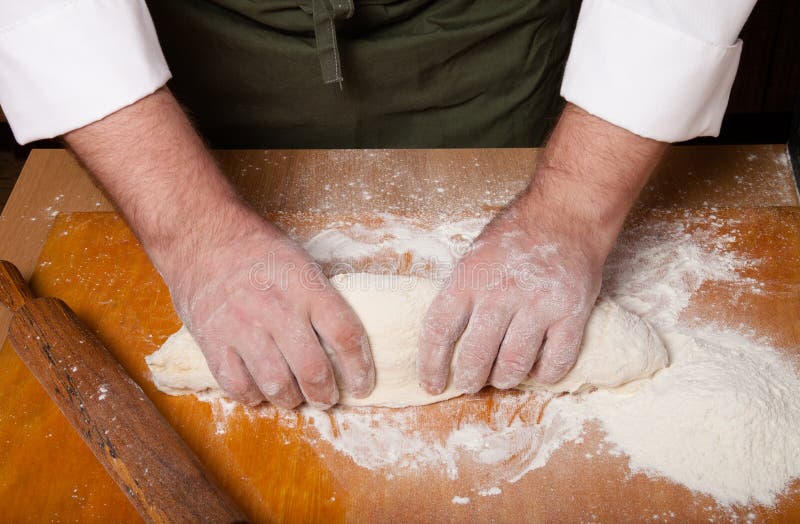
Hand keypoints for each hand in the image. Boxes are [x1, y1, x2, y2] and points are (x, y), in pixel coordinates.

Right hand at [165, 220, 374, 407]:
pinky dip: (253, 396)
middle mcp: (277, 309)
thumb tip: (344, 343)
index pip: (345, 335)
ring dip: (291, 399)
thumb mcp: (300, 263)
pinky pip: (238, 386)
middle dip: (325, 394)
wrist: (201, 236)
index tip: (363, 385)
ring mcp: (243, 328)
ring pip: (277, 385)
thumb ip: (321, 300)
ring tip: (294, 396)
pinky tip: (260, 391)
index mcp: (306, 287)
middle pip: (313, 369)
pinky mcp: (213, 342)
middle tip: (327, 398)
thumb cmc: (258, 251)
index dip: (359, 368)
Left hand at [417, 193, 604, 392]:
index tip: (430, 384)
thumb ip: (462, 292)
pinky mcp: (571, 312)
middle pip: (475, 355)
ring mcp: (538, 304)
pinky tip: (537, 372)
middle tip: (469, 384)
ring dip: (504, 379)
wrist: (566, 213)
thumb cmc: (515, 236)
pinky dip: (544, 375)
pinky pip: (556, 360)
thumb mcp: (475, 255)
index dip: (430, 364)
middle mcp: (500, 292)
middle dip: (468, 379)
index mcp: (469, 277)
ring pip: (513, 364)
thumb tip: (445, 340)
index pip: (439, 330)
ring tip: (501, 378)